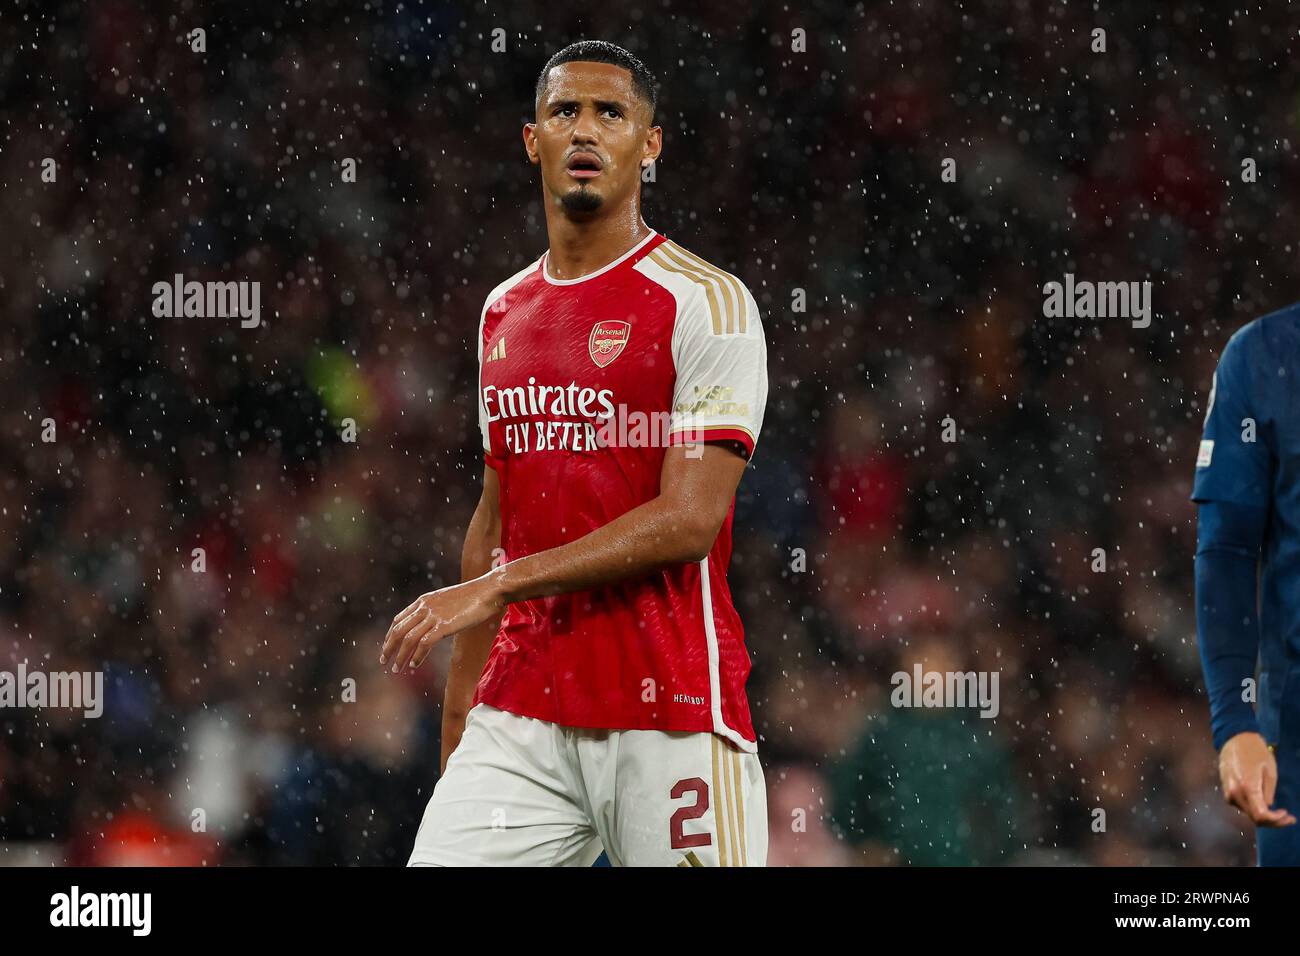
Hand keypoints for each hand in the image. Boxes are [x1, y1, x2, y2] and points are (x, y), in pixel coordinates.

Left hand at [380, 573, 504, 673]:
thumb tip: (434, 626)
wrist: (488, 591)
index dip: (390, 635)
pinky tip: (414, 665)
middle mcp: (424, 607)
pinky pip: (424, 643)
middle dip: (388, 647)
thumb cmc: (474, 597)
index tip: (387, 647)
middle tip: (383, 661)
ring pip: (408, 639)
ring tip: (396, 668)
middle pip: (398, 630)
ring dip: (399, 655)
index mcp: (424, 600)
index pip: (399, 619)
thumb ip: (437, 611)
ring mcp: (434, 616)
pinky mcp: (444, 625)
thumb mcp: (449, 601)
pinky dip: (417, 656)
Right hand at [1219, 731, 1296, 826]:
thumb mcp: (1270, 771)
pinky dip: (1254, 808)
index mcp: (1248, 788)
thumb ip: (1269, 792)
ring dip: (1263, 816)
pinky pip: (1242, 805)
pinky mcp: (1226, 791)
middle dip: (1272, 821)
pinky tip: (1264, 804)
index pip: (1261, 815)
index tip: (1287, 815)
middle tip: (1287, 818)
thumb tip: (1268, 805)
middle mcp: (1235, 793)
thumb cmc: (1255, 751)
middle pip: (1254, 818)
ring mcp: (1228, 793)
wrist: (1235, 739)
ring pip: (1248, 813)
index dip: (1276, 820)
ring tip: (1278, 811)